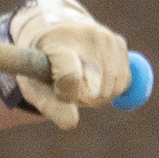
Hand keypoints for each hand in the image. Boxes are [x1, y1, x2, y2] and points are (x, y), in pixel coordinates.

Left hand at [9, 0, 130, 129]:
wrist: (53, 34)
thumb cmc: (41, 66)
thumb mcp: (34, 86)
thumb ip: (50, 106)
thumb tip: (72, 123)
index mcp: (55, 44)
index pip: (69, 78)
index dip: (69, 96)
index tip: (63, 94)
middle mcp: (83, 35)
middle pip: (96, 89)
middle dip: (85, 99)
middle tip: (69, 91)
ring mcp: (104, 36)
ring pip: (113, 87)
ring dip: (99, 95)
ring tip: (81, 83)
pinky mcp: (119, 42)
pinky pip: (124, 81)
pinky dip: (111, 86)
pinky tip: (95, 75)